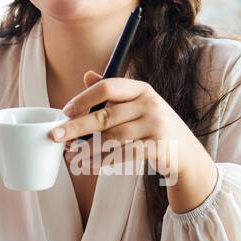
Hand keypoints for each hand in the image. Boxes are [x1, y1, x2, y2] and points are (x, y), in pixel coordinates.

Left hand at [50, 72, 217, 212]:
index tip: (65, 111)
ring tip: (72, 156)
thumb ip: (114, 93)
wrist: (184, 152)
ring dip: (88, 149)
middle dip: (77, 127)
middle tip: (56, 136)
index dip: (84, 98)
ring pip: (112, 138)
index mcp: (141, 89)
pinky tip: (92, 165)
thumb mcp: (138, 105)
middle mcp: (150, 103)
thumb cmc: (153, 126)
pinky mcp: (158, 147)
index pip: (108, 86)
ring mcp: (155, 125)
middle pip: (105, 115)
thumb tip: (87, 75)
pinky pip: (124, 154)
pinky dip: (105, 161)